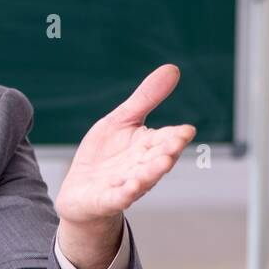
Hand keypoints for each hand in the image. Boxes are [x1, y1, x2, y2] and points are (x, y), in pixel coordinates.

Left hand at [55, 64, 195, 268]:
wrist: (81, 192)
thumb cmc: (106, 156)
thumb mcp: (122, 120)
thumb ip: (146, 98)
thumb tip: (173, 68)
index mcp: (147, 146)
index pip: (166, 139)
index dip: (176, 136)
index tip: (187, 130)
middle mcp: (141, 167)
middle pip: (157, 159)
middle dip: (167, 152)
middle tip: (177, 143)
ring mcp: (125, 184)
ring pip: (142, 179)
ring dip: (152, 172)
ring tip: (164, 162)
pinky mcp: (106, 199)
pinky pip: (117, 197)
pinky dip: (124, 194)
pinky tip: (130, 188)